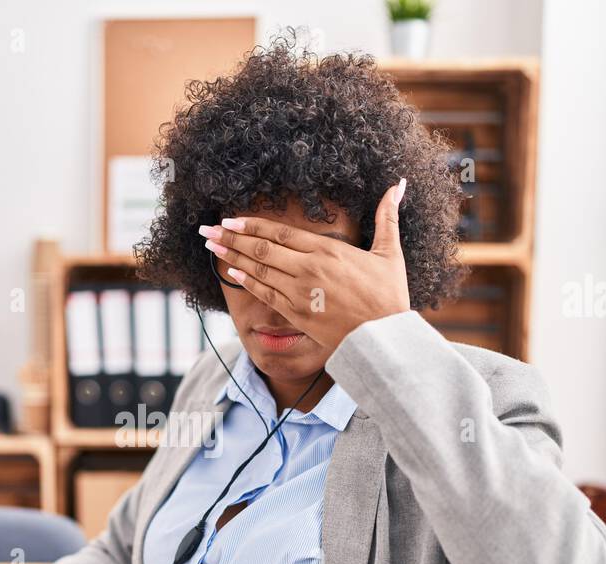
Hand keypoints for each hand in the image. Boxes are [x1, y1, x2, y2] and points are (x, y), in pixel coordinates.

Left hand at [202, 180, 409, 350]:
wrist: (383, 337)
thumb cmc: (389, 296)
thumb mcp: (390, 253)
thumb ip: (388, 217)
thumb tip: (398, 184)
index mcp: (327, 250)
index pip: (280, 233)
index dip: (252, 225)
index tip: (230, 219)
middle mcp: (308, 268)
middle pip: (261, 249)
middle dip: (230, 238)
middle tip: (206, 230)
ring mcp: (299, 292)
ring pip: (258, 270)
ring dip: (232, 257)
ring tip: (211, 247)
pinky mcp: (296, 313)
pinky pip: (264, 294)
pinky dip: (246, 282)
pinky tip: (231, 272)